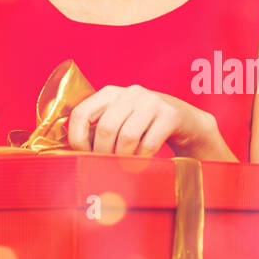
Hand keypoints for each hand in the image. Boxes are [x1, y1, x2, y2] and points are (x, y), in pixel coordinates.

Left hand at [67, 84, 224, 158]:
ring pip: (126, 137)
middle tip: (107, 166)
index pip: (80, 113)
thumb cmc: (145, 127)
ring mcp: (152, 101)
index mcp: (110, 93)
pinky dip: (143, 158)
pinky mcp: (170, 115)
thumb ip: (97, 131)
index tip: (84, 156)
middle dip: (103, 153)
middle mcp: (130, 92)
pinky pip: (149, 143)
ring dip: (124, 157)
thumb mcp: (120, 121)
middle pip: (105, 128)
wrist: (187, 122)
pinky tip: (143, 160)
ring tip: (126, 164)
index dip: (78, 139)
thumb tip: (71, 155)